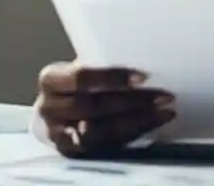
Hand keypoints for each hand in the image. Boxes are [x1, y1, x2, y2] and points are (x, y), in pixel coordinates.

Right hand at [35, 62, 176, 156]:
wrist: (58, 111)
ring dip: (137, 121)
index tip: (144, 76)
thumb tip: (147, 59)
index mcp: (51, 79)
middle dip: (133, 101)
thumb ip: (102, 65)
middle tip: (164, 96)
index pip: (81, 77)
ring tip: (164, 112)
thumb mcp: (83, 68)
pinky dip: (129, 135)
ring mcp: (58, 133)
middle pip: (94, 106)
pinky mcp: (71, 152)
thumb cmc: (78, 83)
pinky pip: (104, 146)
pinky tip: (149, 126)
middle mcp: (48, 107)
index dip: (113, 77)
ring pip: (100, 130)